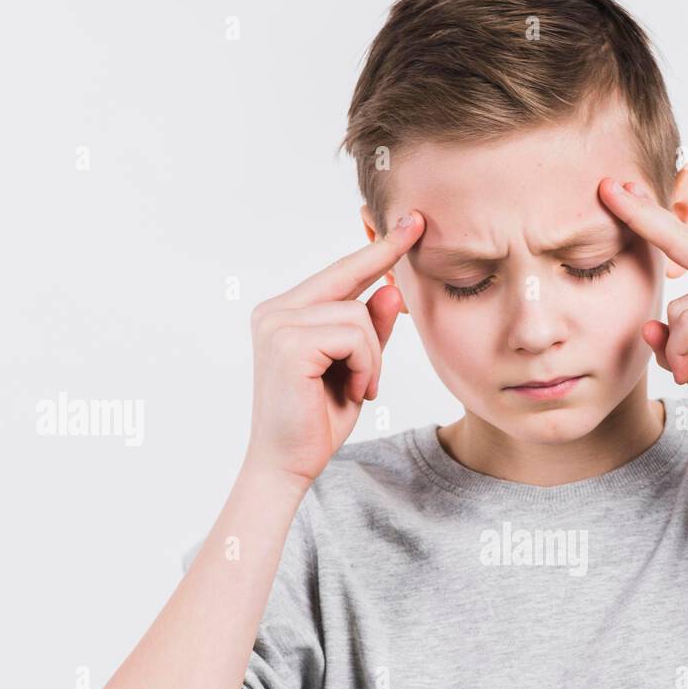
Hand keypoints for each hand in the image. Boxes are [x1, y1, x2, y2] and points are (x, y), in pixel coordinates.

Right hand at [243, 211, 424, 485]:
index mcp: (286, 312)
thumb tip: (390, 289)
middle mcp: (275, 311)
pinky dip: (366, 366)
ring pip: (357, 317)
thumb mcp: (356, 369)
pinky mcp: (288, 344)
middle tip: (403, 272)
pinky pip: (354, 336)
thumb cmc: (318, 421)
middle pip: (350, 284)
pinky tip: (354, 391)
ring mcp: (278, 324)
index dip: (376, 248)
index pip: (339, 273)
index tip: (412, 223)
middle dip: (381, 294)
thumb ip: (370, 331)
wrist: (288, 466)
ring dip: (373, 359)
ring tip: (361, 388)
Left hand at [599, 177, 687, 439]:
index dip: (651, 216)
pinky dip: (685, 355)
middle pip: (678, 240)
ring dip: (676, 353)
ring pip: (677, 308)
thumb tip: (646, 326)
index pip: (686, 242)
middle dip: (639, 216)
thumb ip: (679, 344)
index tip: (619, 188)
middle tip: (605, 186)